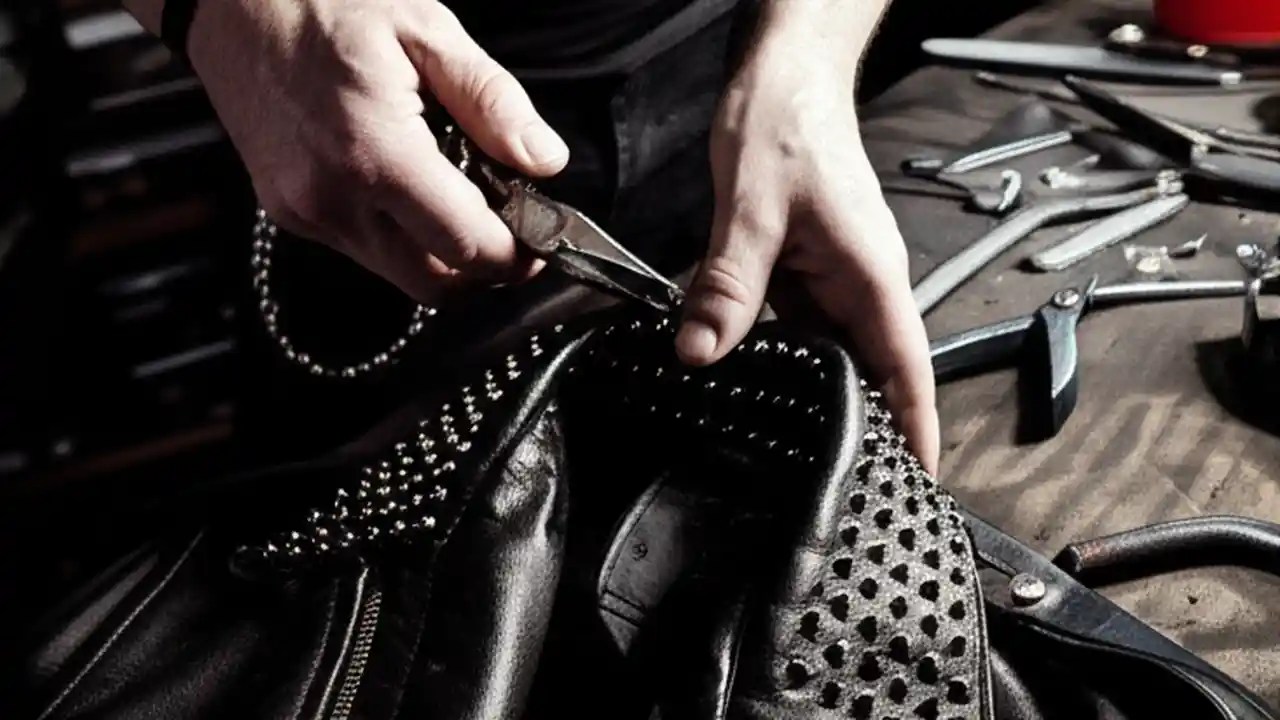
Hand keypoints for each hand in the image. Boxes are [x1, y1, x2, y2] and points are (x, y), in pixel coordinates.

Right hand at [183, 0, 568, 300]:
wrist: (227, 0)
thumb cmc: (322, 0)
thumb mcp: (425, 30)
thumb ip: (491, 100)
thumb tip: (544, 161)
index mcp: (375, 154)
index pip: (467, 247)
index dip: (517, 258)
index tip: (543, 244)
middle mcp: (333, 199)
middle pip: (434, 283)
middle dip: (484, 270)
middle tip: (513, 231)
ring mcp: (306, 213)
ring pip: (399, 274)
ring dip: (443, 255)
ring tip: (461, 197)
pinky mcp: (289, 213)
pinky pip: (364, 250)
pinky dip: (402, 237)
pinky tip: (411, 189)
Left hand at [674, 44, 939, 471]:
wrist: (783, 80)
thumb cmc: (785, 127)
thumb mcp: (750, 209)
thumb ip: (728, 284)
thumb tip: (700, 351)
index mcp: (871, 276)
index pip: (906, 368)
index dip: (916, 428)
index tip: (920, 481)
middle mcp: (861, 286)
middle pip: (871, 373)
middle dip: (860, 429)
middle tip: (834, 489)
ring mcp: (835, 282)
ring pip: (829, 355)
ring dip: (815, 397)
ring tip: (792, 455)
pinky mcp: (806, 274)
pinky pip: (799, 330)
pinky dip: (782, 360)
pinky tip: (753, 386)